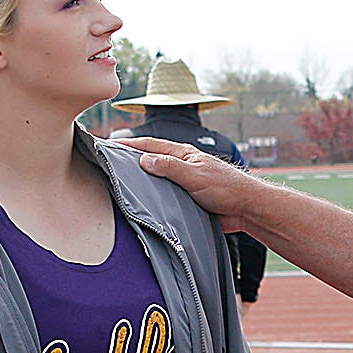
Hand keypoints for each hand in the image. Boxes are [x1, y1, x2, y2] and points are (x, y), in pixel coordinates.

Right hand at [120, 136, 257, 232]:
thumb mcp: (195, 175)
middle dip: (129, 160)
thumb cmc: (227, 187)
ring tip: (117, 184)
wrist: (246, 209)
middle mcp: (181, 165)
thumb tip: (143, 160)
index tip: (108, 144)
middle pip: (149, 160)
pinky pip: (163, 196)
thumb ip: (170, 167)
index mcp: (183, 153)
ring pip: (155, 179)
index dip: (128, 144)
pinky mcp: (186, 199)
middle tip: (107, 163)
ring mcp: (183, 182)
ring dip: (140, 181)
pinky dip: (151, 198)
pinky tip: (141, 205)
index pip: (149, 145)